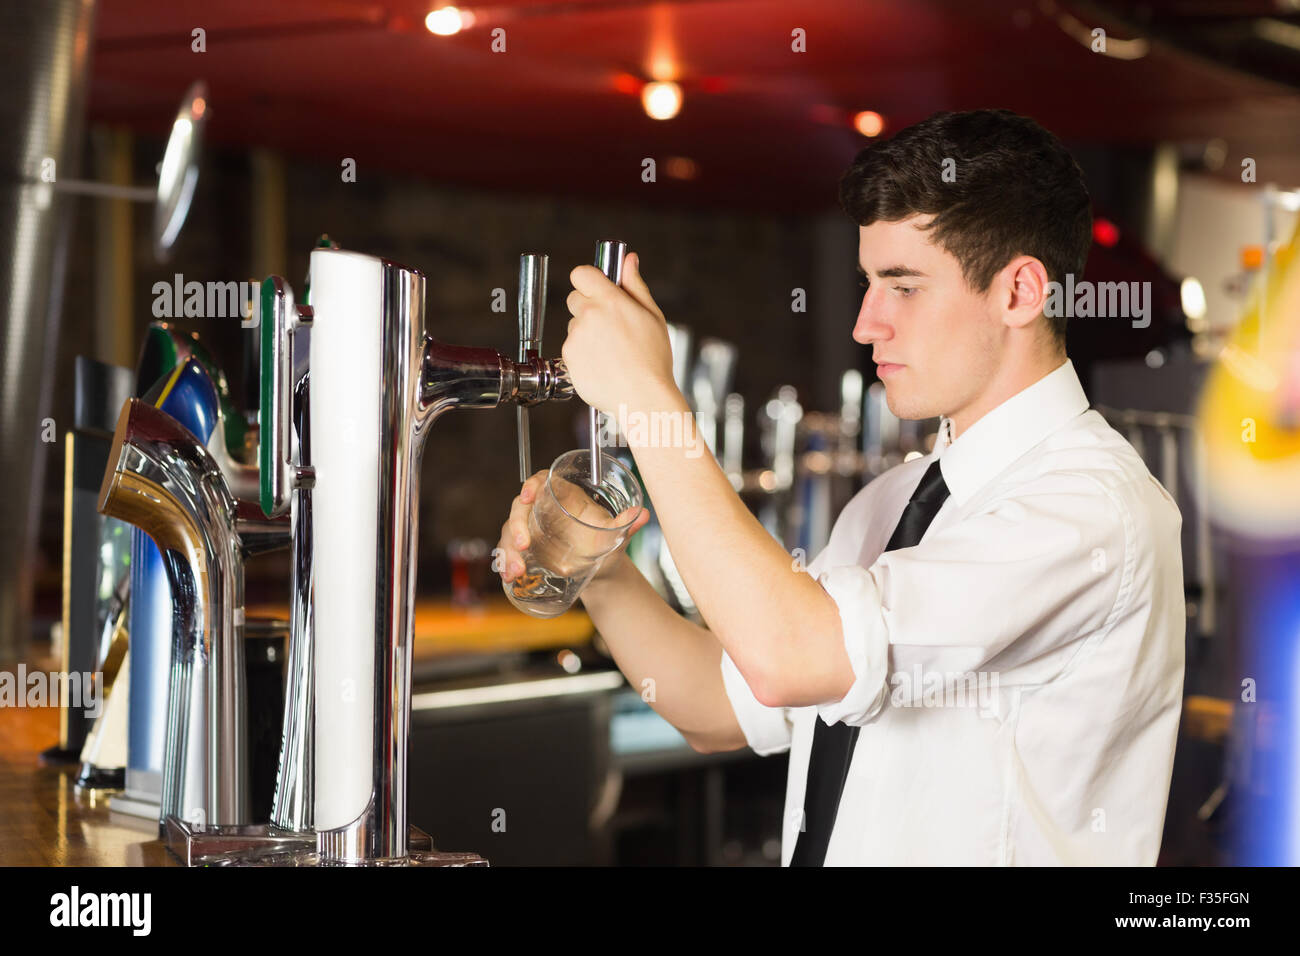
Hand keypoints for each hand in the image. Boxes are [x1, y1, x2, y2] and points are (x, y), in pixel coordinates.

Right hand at [497, 469, 651, 583]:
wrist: (601, 571)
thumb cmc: (605, 544)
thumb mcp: (615, 536)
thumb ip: (625, 524)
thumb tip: (643, 514)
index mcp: (563, 497)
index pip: (541, 481)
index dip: (531, 484)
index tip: (528, 496)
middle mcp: (544, 511)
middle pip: (520, 508)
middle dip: (516, 526)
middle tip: (524, 545)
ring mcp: (532, 530)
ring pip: (510, 533)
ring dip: (508, 550)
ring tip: (516, 570)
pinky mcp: (526, 550)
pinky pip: (508, 552)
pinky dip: (505, 563)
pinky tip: (510, 575)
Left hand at [563, 251, 678, 415]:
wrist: (643, 398)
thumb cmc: (653, 361)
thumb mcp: (652, 316)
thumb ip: (635, 285)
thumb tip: (629, 260)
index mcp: (609, 301)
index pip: (581, 274)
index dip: (588, 280)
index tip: (597, 288)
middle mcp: (588, 316)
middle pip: (574, 298)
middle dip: (588, 307)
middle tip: (610, 326)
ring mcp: (576, 338)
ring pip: (574, 326)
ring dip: (586, 333)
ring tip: (611, 352)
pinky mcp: (568, 359)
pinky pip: (572, 349)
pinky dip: (583, 355)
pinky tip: (604, 365)